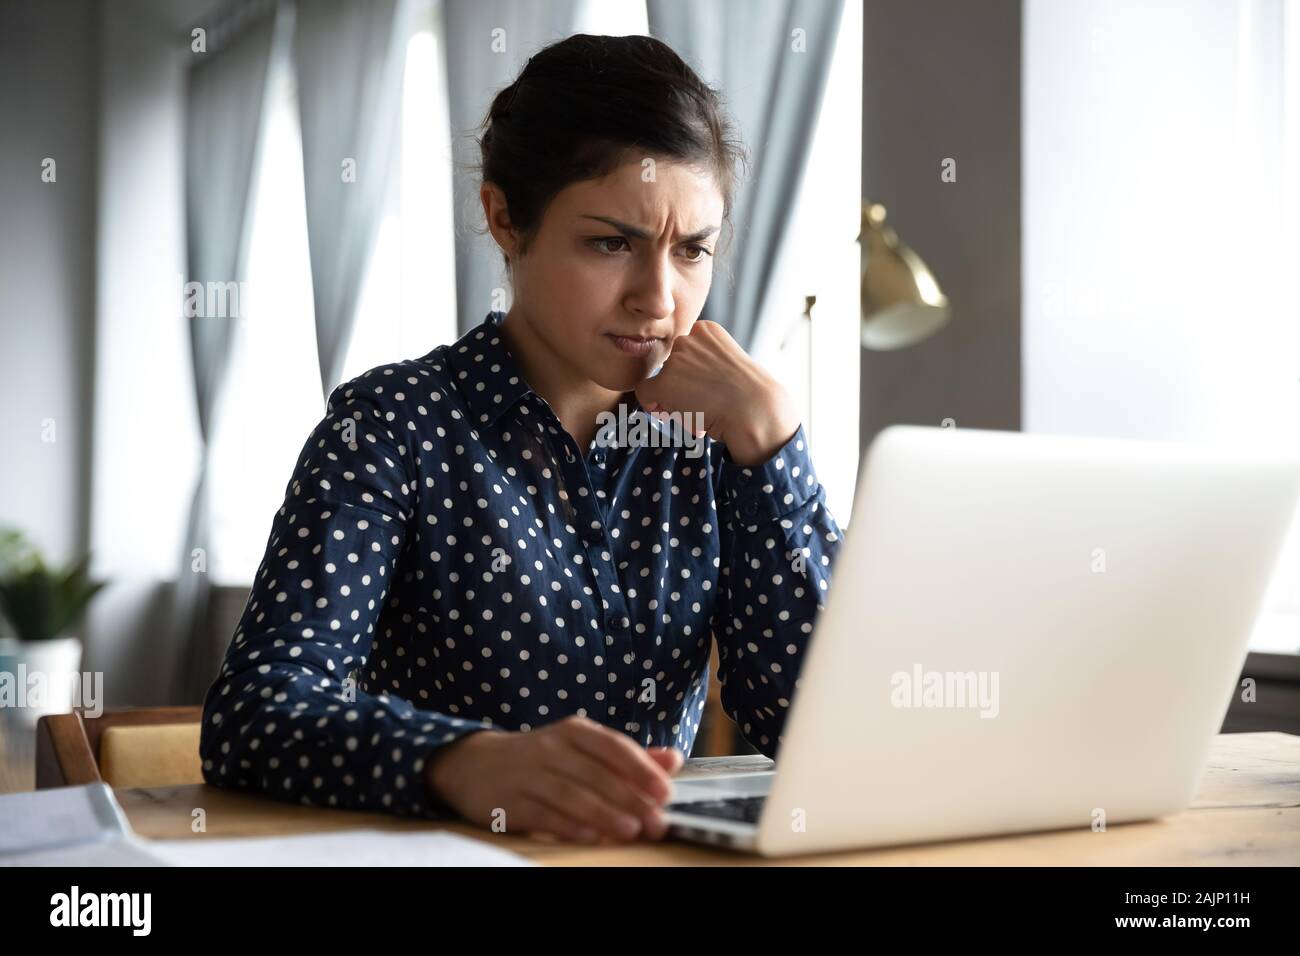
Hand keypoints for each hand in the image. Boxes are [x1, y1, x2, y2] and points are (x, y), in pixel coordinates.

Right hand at [425, 715, 683, 842]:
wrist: (473, 765)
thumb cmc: (541, 758)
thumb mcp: (581, 747)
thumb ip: (627, 756)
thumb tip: (673, 760)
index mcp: (573, 732)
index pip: (612, 745)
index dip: (640, 767)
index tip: (665, 790)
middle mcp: (550, 748)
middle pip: (595, 773)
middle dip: (630, 798)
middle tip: (656, 821)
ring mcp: (527, 775)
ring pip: (571, 794)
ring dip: (604, 813)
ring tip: (631, 829)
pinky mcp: (509, 802)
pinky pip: (543, 815)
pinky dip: (570, 826)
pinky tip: (593, 836)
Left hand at [634, 320, 799, 465]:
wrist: (754, 410)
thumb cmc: (749, 395)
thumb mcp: (729, 363)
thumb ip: (704, 362)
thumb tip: (681, 380)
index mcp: (706, 329)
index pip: (684, 351)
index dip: (691, 373)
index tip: (709, 386)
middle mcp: (688, 339)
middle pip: (671, 366)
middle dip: (682, 386)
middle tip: (705, 401)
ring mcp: (675, 360)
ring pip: (660, 382)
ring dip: (675, 399)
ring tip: (701, 409)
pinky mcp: (664, 382)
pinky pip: (644, 393)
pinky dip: (654, 405)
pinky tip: (678, 413)